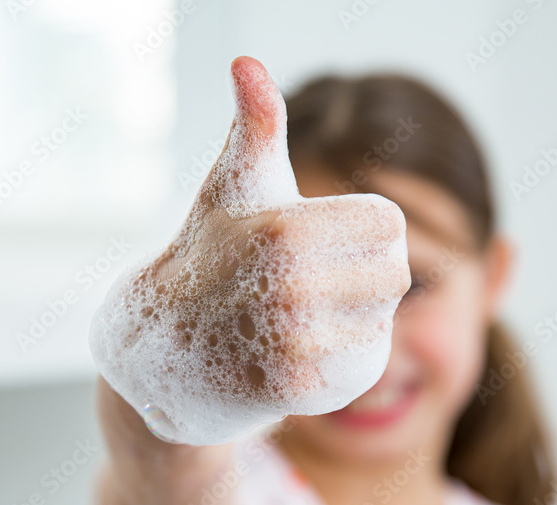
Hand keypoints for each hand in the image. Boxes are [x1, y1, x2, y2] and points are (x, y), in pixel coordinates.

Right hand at [90, 56, 408, 444]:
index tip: (325, 239)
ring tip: (301, 317)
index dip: (362, 230)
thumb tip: (247, 63)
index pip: (389, 225)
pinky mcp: (298, 390)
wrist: (161, 349)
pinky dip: (343, 360)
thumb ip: (257, 126)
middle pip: (395, 275)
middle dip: (363, 275)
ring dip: (353, 321)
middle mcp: (292, 287)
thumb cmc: (209, 255)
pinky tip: (299, 350)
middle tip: (316, 282)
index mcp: (287, 229)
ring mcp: (295, 343)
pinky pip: (364, 368)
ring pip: (381, 323)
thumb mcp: (233, 189)